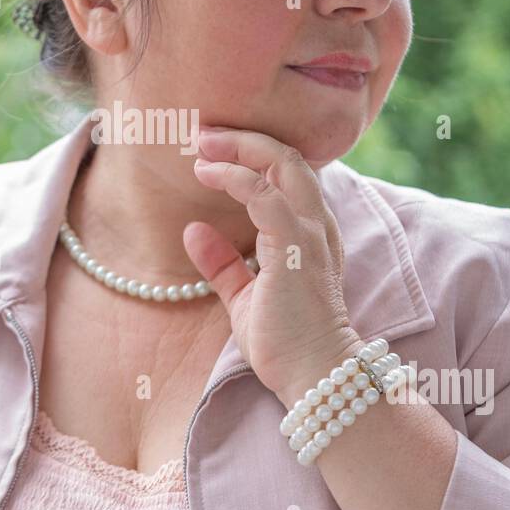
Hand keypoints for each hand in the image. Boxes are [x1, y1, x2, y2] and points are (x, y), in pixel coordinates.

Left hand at [182, 125, 360, 402]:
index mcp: (309, 233)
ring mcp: (310, 233)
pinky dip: (236, 177)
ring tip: (202, 143)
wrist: (313, 375)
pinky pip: (266, 195)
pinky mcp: (295, 247)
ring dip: (239, 147)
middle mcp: (316, 225)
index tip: (211, 150)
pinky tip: (209, 172)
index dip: (252, 154)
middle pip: (288, 158)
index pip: (288, 175)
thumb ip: (223, 263)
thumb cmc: (285, 342)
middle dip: (246, 139)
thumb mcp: (245, 297)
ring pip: (283, 164)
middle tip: (204, 133)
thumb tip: (192, 231)